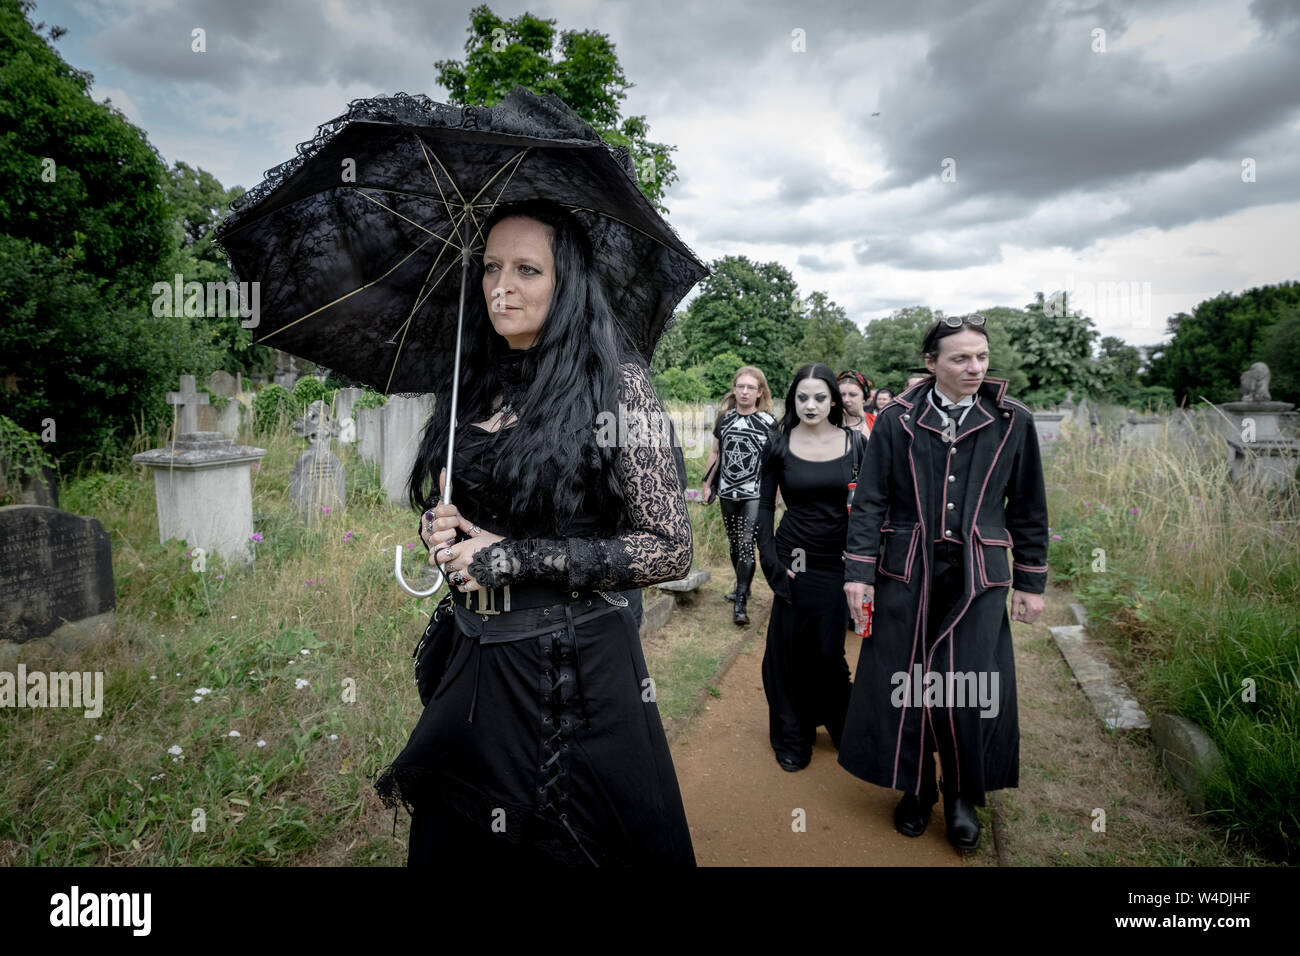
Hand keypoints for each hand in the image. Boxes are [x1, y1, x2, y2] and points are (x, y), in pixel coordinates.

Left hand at [423, 469, 502, 591]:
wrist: (514, 557)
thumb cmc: (499, 544)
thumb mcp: (481, 533)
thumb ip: (466, 526)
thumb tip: (457, 518)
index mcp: (464, 548)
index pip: (441, 554)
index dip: (439, 555)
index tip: (441, 555)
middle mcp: (465, 561)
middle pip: (446, 566)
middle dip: (448, 564)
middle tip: (454, 562)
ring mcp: (470, 573)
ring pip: (452, 578)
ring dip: (454, 575)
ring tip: (460, 571)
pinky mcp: (477, 583)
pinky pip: (462, 587)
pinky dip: (461, 585)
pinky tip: (465, 580)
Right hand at [845, 582, 874, 631]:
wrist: (859, 571)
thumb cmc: (866, 581)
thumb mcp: (871, 590)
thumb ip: (871, 600)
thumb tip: (872, 609)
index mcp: (859, 592)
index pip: (857, 606)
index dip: (859, 614)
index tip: (861, 619)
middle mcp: (852, 591)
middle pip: (852, 606)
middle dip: (855, 615)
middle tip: (857, 621)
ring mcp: (847, 590)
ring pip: (849, 603)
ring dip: (852, 611)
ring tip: (854, 617)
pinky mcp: (845, 589)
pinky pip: (848, 599)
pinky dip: (850, 605)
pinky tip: (852, 609)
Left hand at [1010, 589, 1044, 623]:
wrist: (1030, 584)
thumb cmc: (1021, 591)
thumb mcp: (1015, 600)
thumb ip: (1014, 610)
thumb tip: (1013, 619)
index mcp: (1032, 608)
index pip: (1026, 620)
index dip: (1019, 619)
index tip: (1015, 614)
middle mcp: (1038, 609)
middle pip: (1030, 621)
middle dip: (1023, 619)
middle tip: (1018, 613)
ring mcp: (1041, 608)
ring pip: (1034, 619)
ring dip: (1027, 617)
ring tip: (1022, 611)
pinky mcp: (1043, 606)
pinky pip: (1037, 614)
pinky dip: (1031, 614)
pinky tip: (1026, 609)